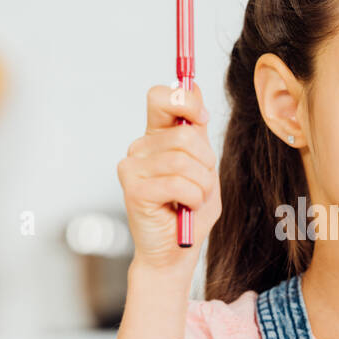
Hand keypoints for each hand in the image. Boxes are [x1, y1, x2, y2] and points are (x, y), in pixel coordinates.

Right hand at [117, 84, 220, 278]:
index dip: (184, 101)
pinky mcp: (133, 189)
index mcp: (156, 136)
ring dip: (201, 185)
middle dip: (206, 162)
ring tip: (192, 200)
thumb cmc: (190, 211)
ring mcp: (132, 167)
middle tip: (200, 184)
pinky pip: (178, 183)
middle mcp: (140, 148)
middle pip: (184, 134)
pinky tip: (184, 209)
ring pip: (184, 161)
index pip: (160, 97)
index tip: (201, 119)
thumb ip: (198, 130)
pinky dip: (193, 198)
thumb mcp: (204, 165)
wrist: (176, 253)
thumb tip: (192, 85)